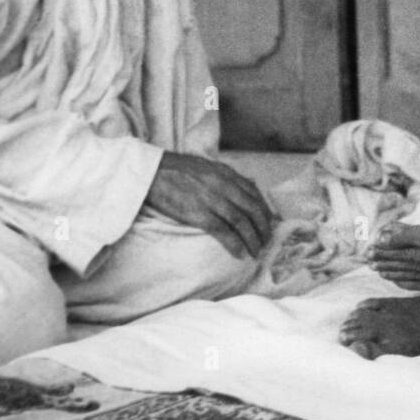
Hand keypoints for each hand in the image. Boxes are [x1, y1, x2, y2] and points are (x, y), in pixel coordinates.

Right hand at [146, 152, 274, 258]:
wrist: (150, 172)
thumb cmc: (175, 170)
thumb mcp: (206, 166)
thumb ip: (225, 176)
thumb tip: (244, 185)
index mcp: (225, 173)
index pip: (254, 193)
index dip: (265, 210)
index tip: (269, 222)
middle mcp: (223, 185)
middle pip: (253, 209)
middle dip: (263, 228)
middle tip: (266, 241)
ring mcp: (212, 199)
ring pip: (242, 222)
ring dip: (252, 239)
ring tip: (256, 251)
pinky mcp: (199, 214)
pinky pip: (223, 231)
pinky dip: (235, 244)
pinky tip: (240, 253)